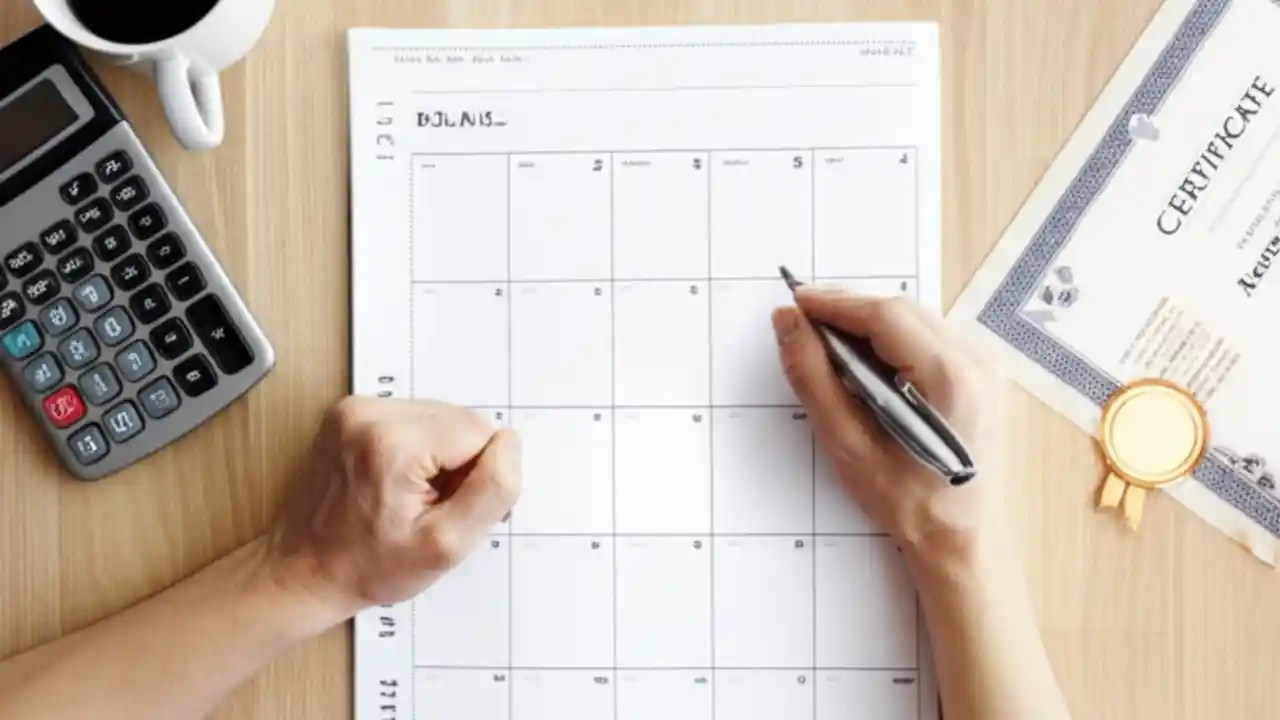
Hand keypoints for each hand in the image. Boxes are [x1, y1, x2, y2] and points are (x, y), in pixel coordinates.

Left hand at [263, 397, 520, 616]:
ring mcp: (353, 410)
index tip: (448, 509)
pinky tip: (396, 484)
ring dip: (439, 457)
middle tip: (430, 509)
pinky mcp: (347, 414)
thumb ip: (493, 490)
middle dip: (460, 464)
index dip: (480, 476)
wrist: (302, 572)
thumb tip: (509, 446)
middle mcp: (369, 414)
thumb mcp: (446, 546)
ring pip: (438, 418)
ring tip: (410, 498)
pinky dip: (415, 450)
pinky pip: (411, 419)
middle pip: (459, 420)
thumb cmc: (366, 567)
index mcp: (394, 443)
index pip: (481, 432)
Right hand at [773, 288, 1005, 569]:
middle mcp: (977, 363)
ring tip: (828, 340)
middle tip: (803, 320)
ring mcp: (986, 366)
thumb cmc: (909, 504)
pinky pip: (930, 335)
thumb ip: (813, 378)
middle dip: (849, 309)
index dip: (834, 302)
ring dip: (869, 322)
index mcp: (950, 379)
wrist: (962, 539)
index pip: (884, 315)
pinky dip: (892, 337)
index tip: (795, 302)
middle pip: (901, 309)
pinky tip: (865, 359)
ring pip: (915, 318)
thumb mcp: (849, 444)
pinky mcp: (982, 374)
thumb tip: (788, 324)